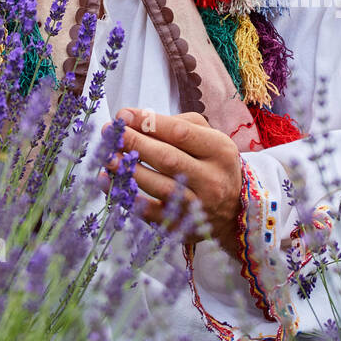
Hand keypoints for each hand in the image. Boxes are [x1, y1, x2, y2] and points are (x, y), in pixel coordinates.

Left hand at [103, 109, 243, 259]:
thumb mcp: (207, 138)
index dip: (148, 122)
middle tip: (110, 133)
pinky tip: (108, 181)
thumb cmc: (212, 164)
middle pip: (167, 158)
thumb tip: (132, 118)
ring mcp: (197, 205)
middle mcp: (212, 179)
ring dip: (128, 170)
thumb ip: (175, 124)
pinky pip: (149, 212)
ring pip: (158, 186)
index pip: (180, 133)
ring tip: (107, 156)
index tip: (123, 115)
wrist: (233, 210)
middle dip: (134, 143)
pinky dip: (126, 196)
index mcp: (220, 150)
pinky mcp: (181, 226)